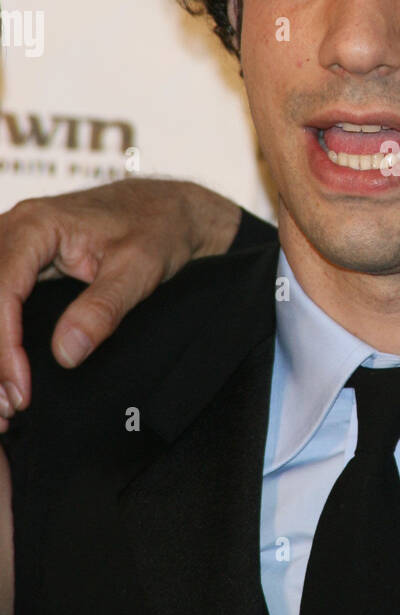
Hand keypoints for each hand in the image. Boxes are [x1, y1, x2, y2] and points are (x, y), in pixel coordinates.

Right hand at [0, 180, 240, 429]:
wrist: (169, 209)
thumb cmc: (157, 228)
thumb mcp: (139, 269)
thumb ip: (103, 309)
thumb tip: (65, 353)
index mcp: (36, 225)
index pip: (1, 290)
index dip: (4, 346)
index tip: (19, 390)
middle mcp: (14, 230)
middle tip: (8, 406)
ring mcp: (12, 246)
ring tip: (5, 400)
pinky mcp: (20, 264)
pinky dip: (0, 336)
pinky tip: (7, 374)